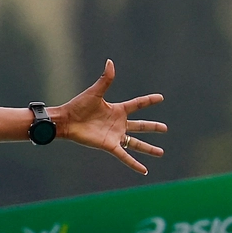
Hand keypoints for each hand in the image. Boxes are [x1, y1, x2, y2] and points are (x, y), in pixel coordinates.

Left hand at [55, 60, 165, 174]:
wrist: (66, 121)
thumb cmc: (78, 106)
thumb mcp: (95, 92)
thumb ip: (105, 79)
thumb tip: (110, 62)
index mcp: (117, 110)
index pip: (137, 104)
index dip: (148, 101)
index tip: (160, 97)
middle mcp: (118, 123)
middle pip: (140, 126)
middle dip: (152, 127)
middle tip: (165, 129)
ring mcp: (115, 135)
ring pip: (136, 143)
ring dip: (148, 148)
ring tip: (161, 153)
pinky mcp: (109, 145)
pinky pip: (125, 156)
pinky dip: (134, 163)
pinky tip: (144, 170)